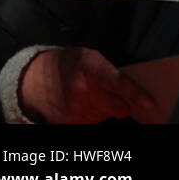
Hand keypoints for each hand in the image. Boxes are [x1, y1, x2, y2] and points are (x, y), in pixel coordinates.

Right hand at [18, 47, 155, 122]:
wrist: (29, 79)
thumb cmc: (64, 64)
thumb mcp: (86, 56)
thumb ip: (109, 71)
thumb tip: (134, 91)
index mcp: (87, 67)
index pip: (117, 83)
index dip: (135, 95)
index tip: (149, 104)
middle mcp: (81, 90)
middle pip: (119, 107)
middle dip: (121, 103)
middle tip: (110, 94)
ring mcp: (75, 109)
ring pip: (107, 115)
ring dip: (103, 108)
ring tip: (86, 95)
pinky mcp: (69, 122)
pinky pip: (94, 122)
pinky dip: (90, 116)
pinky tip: (78, 104)